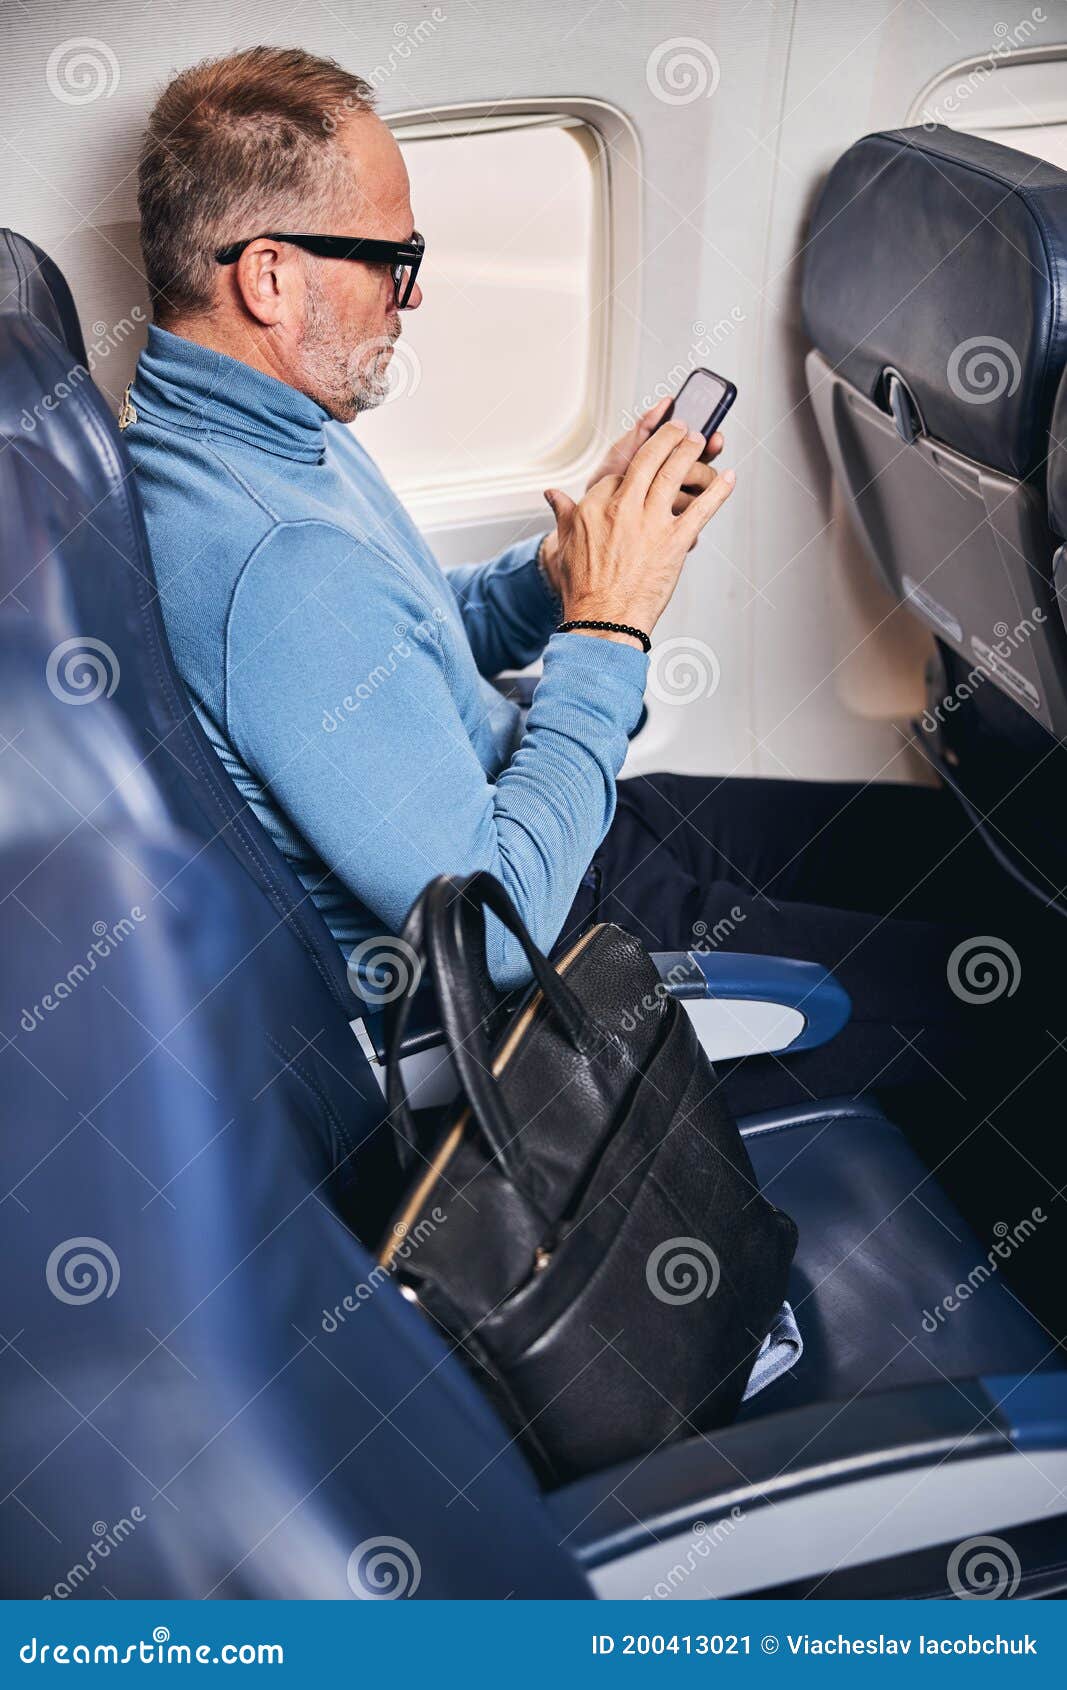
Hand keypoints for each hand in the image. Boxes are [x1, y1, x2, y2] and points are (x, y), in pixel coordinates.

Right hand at [543, 420, 734, 647]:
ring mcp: (651, 523)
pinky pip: (702, 509)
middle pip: (650, 459)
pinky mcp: (674, 542)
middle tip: (682, 427)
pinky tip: (730, 478)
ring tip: (702, 439)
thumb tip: (552, 494)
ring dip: (692, 452)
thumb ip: (563, 513)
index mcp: (596, 504)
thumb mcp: (565, 544)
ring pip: (675, 474)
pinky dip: (718, 492)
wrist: (603, 620)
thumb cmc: (582, 588)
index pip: (621, 472)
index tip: (644, 463)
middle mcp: (624, 506)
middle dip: (669, 438)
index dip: (635, 467)